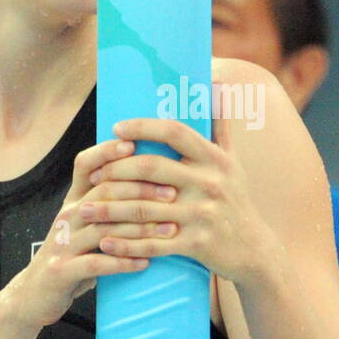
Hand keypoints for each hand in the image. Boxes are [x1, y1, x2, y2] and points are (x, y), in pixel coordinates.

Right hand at [8, 135, 161, 327]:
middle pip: (102, 193)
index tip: (137, 144)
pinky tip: (145, 262)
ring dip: (140, 229)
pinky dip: (123, 262)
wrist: (35, 294)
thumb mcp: (84, 225)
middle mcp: (66, 217)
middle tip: (172, 193)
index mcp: (72, 201)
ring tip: (170, 230)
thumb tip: (151, 177)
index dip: (107, 151)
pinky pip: (97, 263)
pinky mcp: (63, 271)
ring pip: (104, 228)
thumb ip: (107, 205)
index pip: (85, 164)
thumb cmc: (71, 256)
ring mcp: (62, 244)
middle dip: (140, 190)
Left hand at [80, 116, 273, 284]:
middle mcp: (210, 183)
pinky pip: (153, 244)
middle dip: (115, 170)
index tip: (116, 128)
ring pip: (145, 208)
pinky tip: (104, 242)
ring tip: (84, 209)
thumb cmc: (236, 202)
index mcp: (215, 160)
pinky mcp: (196, 244)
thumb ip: (220, 128)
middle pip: (151, 168)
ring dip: (109, 210)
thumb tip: (217, 86)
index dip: (143, 127)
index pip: (175, 132)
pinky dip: (126, 245)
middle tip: (92, 176)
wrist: (255, 251)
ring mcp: (202, 214)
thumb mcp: (233, 164)